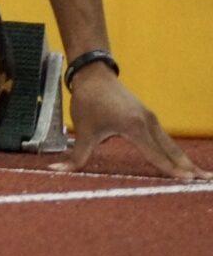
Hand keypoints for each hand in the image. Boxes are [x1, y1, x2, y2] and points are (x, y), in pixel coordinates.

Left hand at [55, 70, 208, 179]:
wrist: (94, 74)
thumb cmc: (88, 100)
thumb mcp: (82, 130)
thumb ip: (76, 155)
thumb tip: (57, 169)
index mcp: (134, 127)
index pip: (156, 154)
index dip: (171, 170)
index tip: (187, 181)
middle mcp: (148, 123)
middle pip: (171, 151)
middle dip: (188, 167)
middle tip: (205, 181)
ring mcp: (151, 118)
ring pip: (171, 144)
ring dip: (185, 160)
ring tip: (201, 175)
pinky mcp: (149, 116)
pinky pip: (166, 138)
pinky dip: (176, 151)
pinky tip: (183, 160)